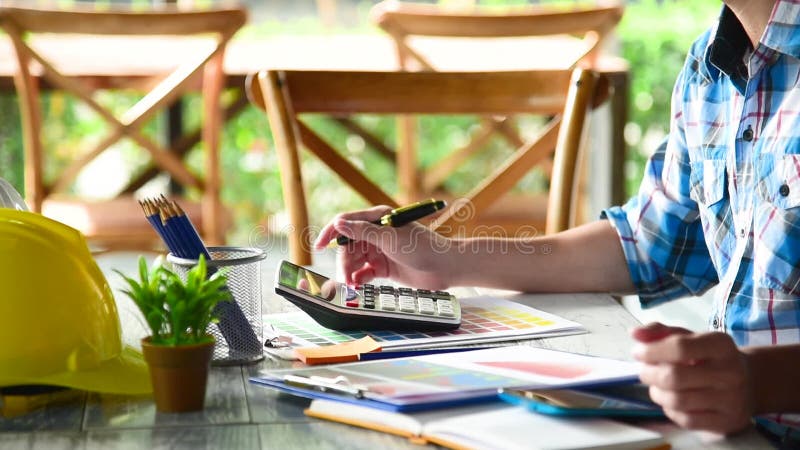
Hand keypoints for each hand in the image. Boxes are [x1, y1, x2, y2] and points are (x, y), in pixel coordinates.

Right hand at [314, 205, 452, 288]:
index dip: (331, 232)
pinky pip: (364, 271)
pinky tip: (359, 284)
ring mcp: (380, 250)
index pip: (346, 222)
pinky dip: (359, 278)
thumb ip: (363, 232)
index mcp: (378, 218)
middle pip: (348, 246)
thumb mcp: (390, 238)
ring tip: (352, 285)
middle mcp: (377, 233)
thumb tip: (339, 224)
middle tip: (345, 279)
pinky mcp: (384, 267)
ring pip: (355, 260)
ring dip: (350, 272)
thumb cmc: (422, 247)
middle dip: (344, 261)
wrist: (444, 267)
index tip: (318, 245)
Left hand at [632, 323, 752, 433]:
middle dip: (649, 374)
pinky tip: (672, 401)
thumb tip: (635, 333)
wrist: (748, 382)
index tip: (638, 353)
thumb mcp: (689, 337)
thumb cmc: (709, 357)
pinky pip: (686, 420)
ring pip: (677, 401)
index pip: (680, 347)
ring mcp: (731, 400)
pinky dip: (670, 410)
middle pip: (674, 377)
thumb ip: (660, 332)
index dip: (652, 351)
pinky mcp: (727, 422)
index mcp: (721, 344)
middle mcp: (730, 372)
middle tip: (645, 371)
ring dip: (657, 393)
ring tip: (657, 386)